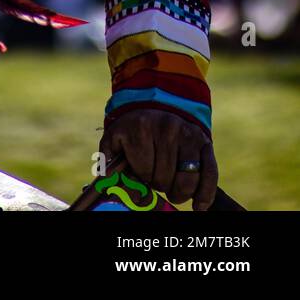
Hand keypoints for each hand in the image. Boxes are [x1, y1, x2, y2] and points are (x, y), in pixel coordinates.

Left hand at [99, 109, 217, 210]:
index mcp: (141, 127)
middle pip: (165, 176)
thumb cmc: (133, 130)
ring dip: (179, 192)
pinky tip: (199, 206)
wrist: (158, 108)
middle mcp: (167, 129)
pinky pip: (210, 174)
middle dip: (159, 184)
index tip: (141, 174)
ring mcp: (189, 136)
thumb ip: (108, 158)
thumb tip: (105, 181)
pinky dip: (205, 194)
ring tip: (172, 191)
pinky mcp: (206, 143)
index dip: (142, 177)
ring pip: (188, 179)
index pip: (143, 169)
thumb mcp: (115, 138)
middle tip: (156, 180)